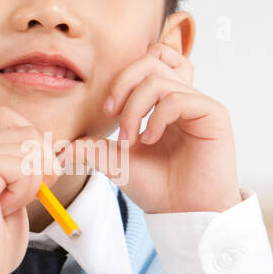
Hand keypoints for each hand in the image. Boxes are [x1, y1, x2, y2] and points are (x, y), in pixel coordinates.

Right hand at [0, 107, 61, 273]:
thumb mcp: (16, 192)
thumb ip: (26, 164)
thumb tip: (56, 147)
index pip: (16, 120)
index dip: (34, 148)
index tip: (26, 182)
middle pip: (31, 132)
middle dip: (40, 169)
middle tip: (17, 199)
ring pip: (31, 150)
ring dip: (31, 184)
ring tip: (6, 205)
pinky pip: (24, 168)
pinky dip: (24, 192)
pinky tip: (2, 209)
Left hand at [67, 42, 242, 214]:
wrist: (184, 214)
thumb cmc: (159, 188)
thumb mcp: (117, 163)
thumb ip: (92, 148)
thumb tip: (59, 151)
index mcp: (164, 102)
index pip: (145, 64)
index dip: (122, 79)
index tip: (107, 111)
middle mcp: (183, 97)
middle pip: (152, 59)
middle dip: (123, 83)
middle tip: (111, 114)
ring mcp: (199, 104)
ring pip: (159, 79)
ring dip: (135, 108)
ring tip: (132, 140)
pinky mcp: (213, 114)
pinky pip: (178, 98)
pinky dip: (156, 117)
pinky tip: (151, 140)